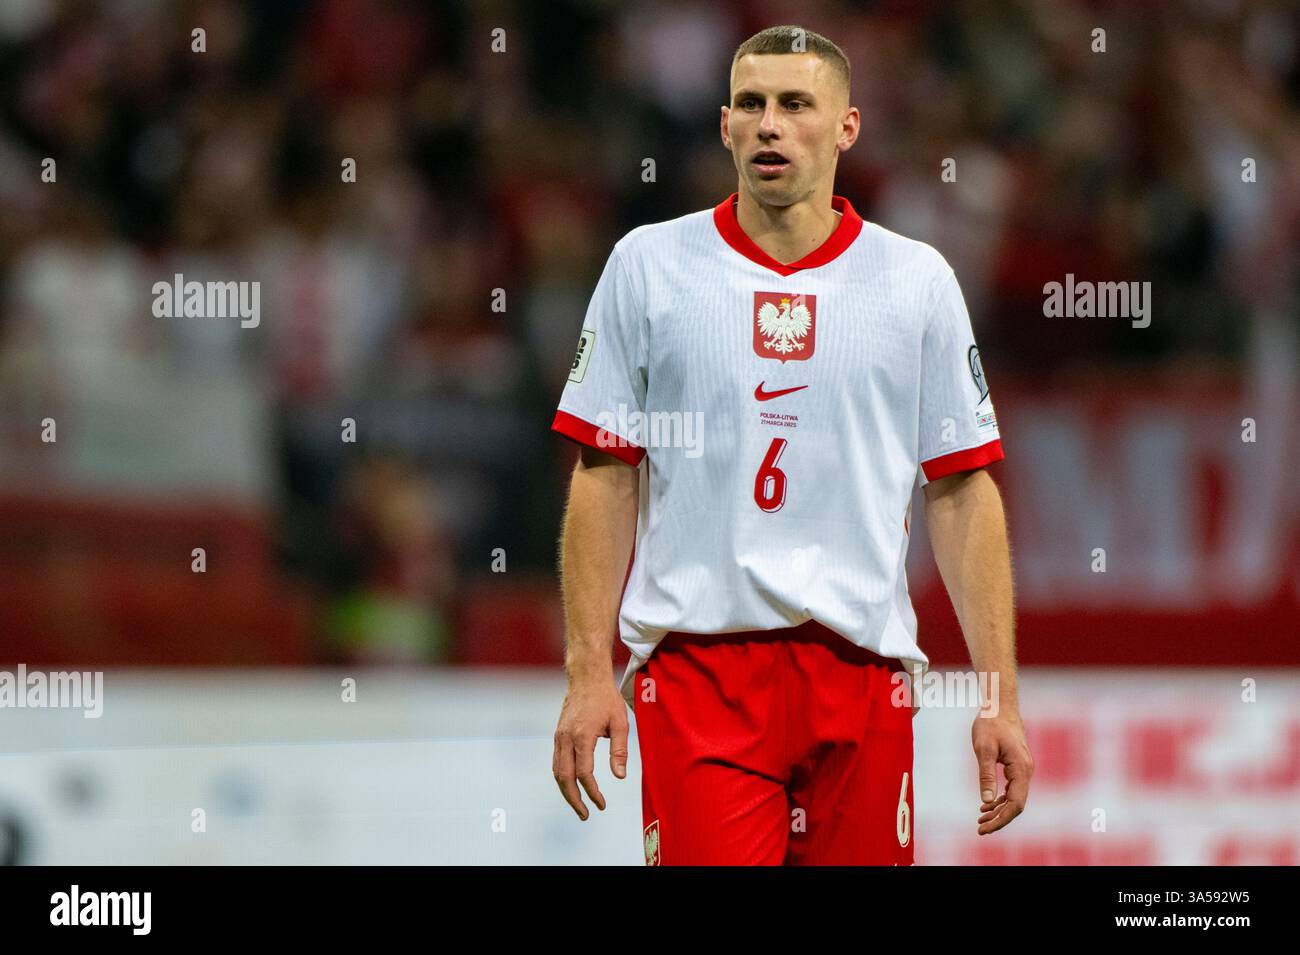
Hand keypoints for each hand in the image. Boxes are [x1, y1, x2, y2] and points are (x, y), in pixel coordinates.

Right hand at [552, 673, 628, 819]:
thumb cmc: (606, 699)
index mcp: (582, 736)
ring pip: (557, 772)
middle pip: (565, 778)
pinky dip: (562, 778)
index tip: (602, 804)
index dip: (593, 792)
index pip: (584, 773)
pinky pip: (556, 762)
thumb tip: (619, 777)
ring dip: (566, 792)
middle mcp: (566, 739)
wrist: (587, 678)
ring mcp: (559, 737)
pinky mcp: (557, 735)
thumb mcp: (620, 723)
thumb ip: (619, 751)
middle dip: (574, 800)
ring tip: (579, 806)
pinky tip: (572, 786)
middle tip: (585, 815)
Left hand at [971, 710, 1032, 833]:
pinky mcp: (1017, 765)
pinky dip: (1000, 799)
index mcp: (1021, 769)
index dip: (1001, 819)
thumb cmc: (990, 724)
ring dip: (998, 810)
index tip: (984, 828)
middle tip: (979, 828)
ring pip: (1014, 798)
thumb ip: (986, 775)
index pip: (1015, 804)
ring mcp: (1023, 768)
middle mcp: (1026, 771)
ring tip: (980, 819)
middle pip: (1016, 804)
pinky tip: (987, 804)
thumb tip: (986, 801)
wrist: (1000, 705)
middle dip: (999, 819)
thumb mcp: (983, 749)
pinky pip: (1012, 789)